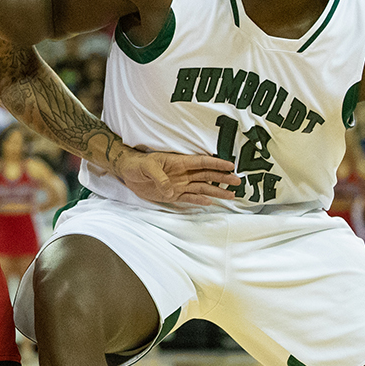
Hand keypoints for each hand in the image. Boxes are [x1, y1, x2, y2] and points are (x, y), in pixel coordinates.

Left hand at [111, 149, 240, 206]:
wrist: (127, 172)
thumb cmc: (137, 164)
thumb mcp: (148, 167)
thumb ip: (160, 178)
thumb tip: (171, 191)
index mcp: (179, 163)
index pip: (202, 163)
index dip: (216, 164)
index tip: (230, 165)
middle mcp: (183, 174)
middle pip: (207, 176)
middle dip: (222, 178)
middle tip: (237, 182)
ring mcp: (179, 184)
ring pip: (202, 187)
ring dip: (216, 191)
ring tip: (230, 195)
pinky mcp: (173, 194)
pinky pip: (190, 197)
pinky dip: (200, 200)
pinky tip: (210, 202)